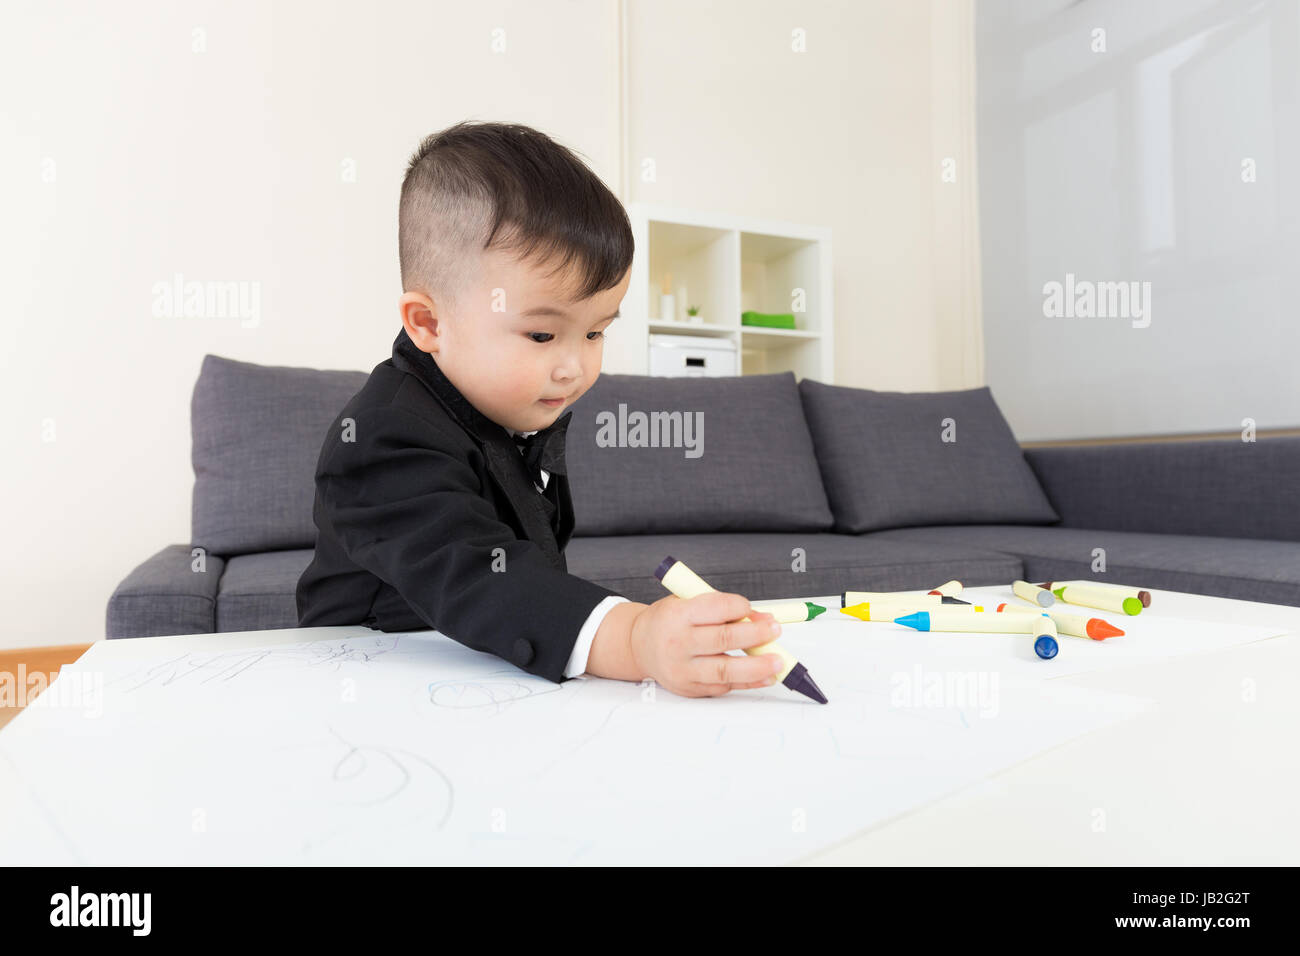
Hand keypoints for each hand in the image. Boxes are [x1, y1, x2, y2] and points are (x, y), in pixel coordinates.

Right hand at [627, 591, 784, 697]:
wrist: (638, 646)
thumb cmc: (668, 621)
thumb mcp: (687, 602)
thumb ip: (722, 608)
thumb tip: (761, 618)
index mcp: (678, 615)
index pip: (716, 608)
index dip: (742, 608)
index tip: (756, 610)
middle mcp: (678, 642)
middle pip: (723, 640)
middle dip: (756, 635)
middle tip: (775, 631)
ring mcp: (682, 669)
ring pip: (725, 670)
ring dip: (757, 666)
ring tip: (777, 662)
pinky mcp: (689, 688)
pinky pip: (723, 687)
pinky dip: (747, 682)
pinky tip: (763, 676)